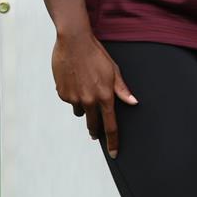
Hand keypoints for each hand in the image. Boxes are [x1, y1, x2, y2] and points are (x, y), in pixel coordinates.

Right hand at [50, 30, 138, 156]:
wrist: (73, 42)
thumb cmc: (97, 55)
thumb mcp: (114, 71)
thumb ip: (122, 90)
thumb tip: (134, 103)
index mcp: (105, 96)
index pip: (111, 126)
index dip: (113, 141)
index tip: (115, 153)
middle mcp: (89, 100)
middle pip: (93, 125)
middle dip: (96, 130)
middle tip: (96, 133)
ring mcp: (73, 98)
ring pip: (80, 112)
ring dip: (84, 107)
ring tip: (86, 89)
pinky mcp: (62, 93)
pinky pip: (70, 101)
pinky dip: (73, 95)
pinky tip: (75, 81)